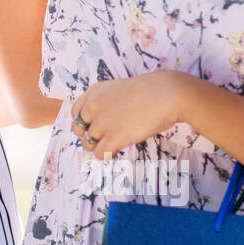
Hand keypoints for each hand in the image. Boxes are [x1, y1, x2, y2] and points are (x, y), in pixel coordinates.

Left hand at [69, 70, 186, 160]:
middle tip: (105, 138)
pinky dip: (107, 155)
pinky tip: (118, 150)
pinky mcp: (114, 137)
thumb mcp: (119, 89)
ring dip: (100, 146)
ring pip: (88, 144)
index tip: (96, 127)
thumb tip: (99, 123)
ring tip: (114, 144)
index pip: (75, 112)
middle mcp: (93, 106)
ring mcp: (102, 122)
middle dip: (90, 136)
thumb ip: (105, 102)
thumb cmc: (150, 92)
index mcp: (94, 92)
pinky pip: (100, 154)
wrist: (168, 94)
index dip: (85, 122)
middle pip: (79, 130)